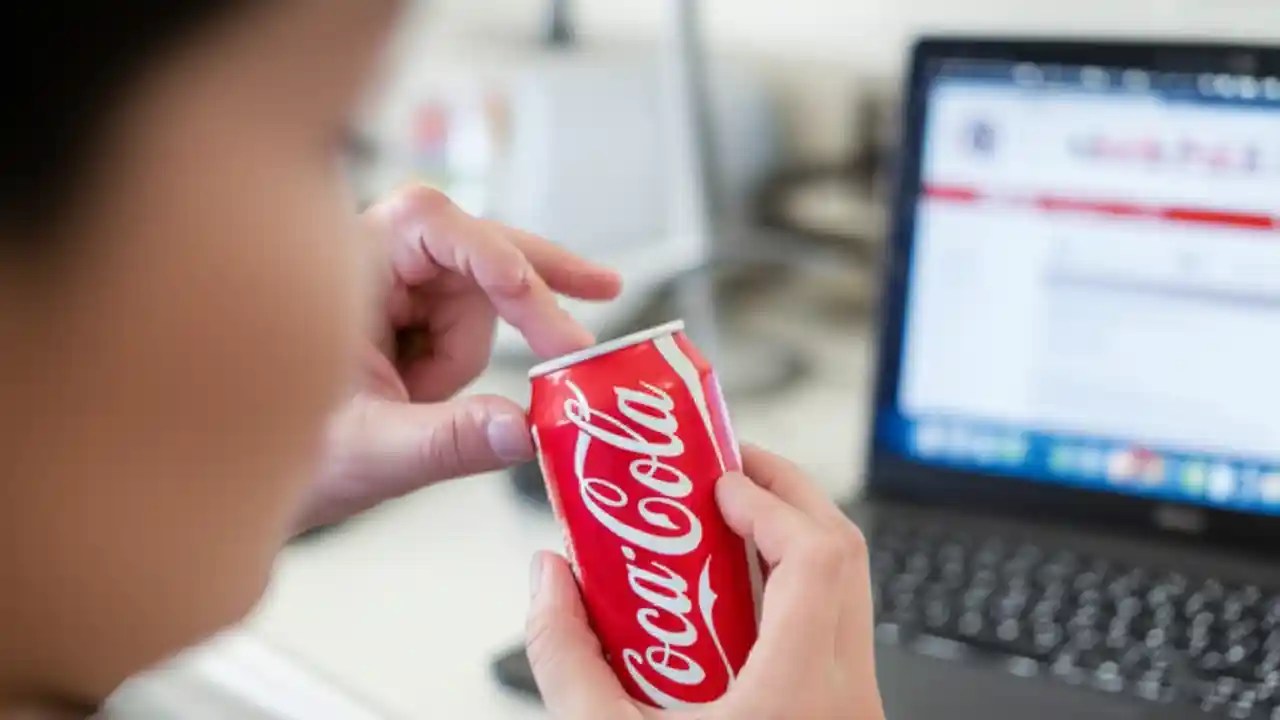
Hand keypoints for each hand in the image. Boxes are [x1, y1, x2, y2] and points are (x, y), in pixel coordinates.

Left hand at [295, 186, 620, 530]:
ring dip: (468, 359)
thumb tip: (526, 430)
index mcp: (345, 269)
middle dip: (531, 292)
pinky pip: (468, 322)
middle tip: (604, 295)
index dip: (491, 251)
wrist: (258, 474)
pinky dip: (475, 354)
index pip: (430, 225)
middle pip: (476, 250)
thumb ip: (449, 440)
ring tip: (418, 403)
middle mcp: (373, 262)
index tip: (531, 295)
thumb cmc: (284, 452)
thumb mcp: (372, 450)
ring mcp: (395, 284)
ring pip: (479, 300)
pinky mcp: (409, 310)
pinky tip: (445, 385)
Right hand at [525, 445, 885, 719]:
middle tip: (719, 474)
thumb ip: (565, 655)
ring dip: (785, 548)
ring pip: (842, 597)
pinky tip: (724, 612)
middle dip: (782, 499)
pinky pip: (829, 638)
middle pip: (843, 558)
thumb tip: (547, 579)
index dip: (769, 498)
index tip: (714, 480)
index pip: (819, 554)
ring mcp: (853, 714)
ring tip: (717, 530)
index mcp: (807, 693)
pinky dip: (786, 600)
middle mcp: (849, 697)